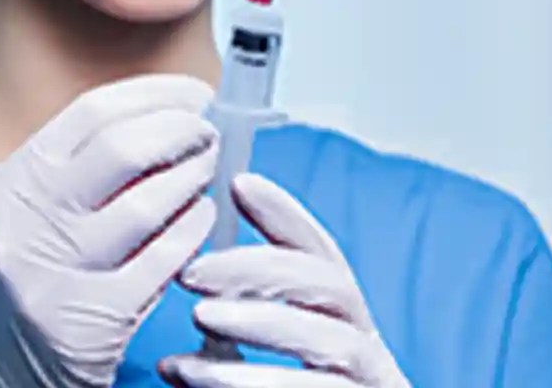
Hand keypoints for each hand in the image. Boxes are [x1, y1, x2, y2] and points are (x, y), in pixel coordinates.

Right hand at [0, 75, 220, 387]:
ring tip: (208, 173)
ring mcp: (55, 274)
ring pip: (148, 204)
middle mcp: (24, 223)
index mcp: (11, 183)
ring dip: (194, 179)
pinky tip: (201, 220)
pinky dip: (193, 231)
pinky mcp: (90, 322)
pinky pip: (162, 261)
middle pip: (122, 148)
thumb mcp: (27, 213)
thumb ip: (77, 167)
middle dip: (182, 131)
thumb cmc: (26, 284)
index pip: (91, 113)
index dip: (155, 94)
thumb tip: (160, 114)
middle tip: (209, 133)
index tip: (195, 94)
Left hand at [160, 173, 409, 387]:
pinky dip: (247, 383)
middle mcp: (364, 352)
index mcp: (344, 325)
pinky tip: (188, 375)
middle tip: (193, 269)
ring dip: (261, 323)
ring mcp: (368, 387)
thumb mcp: (269, 359)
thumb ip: (245, 315)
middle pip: (330, 287)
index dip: (288, 215)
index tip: (241, 184)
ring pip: (331, 342)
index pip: (324, 255)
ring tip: (196, 318)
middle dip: (262, 268)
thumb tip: (183, 258)